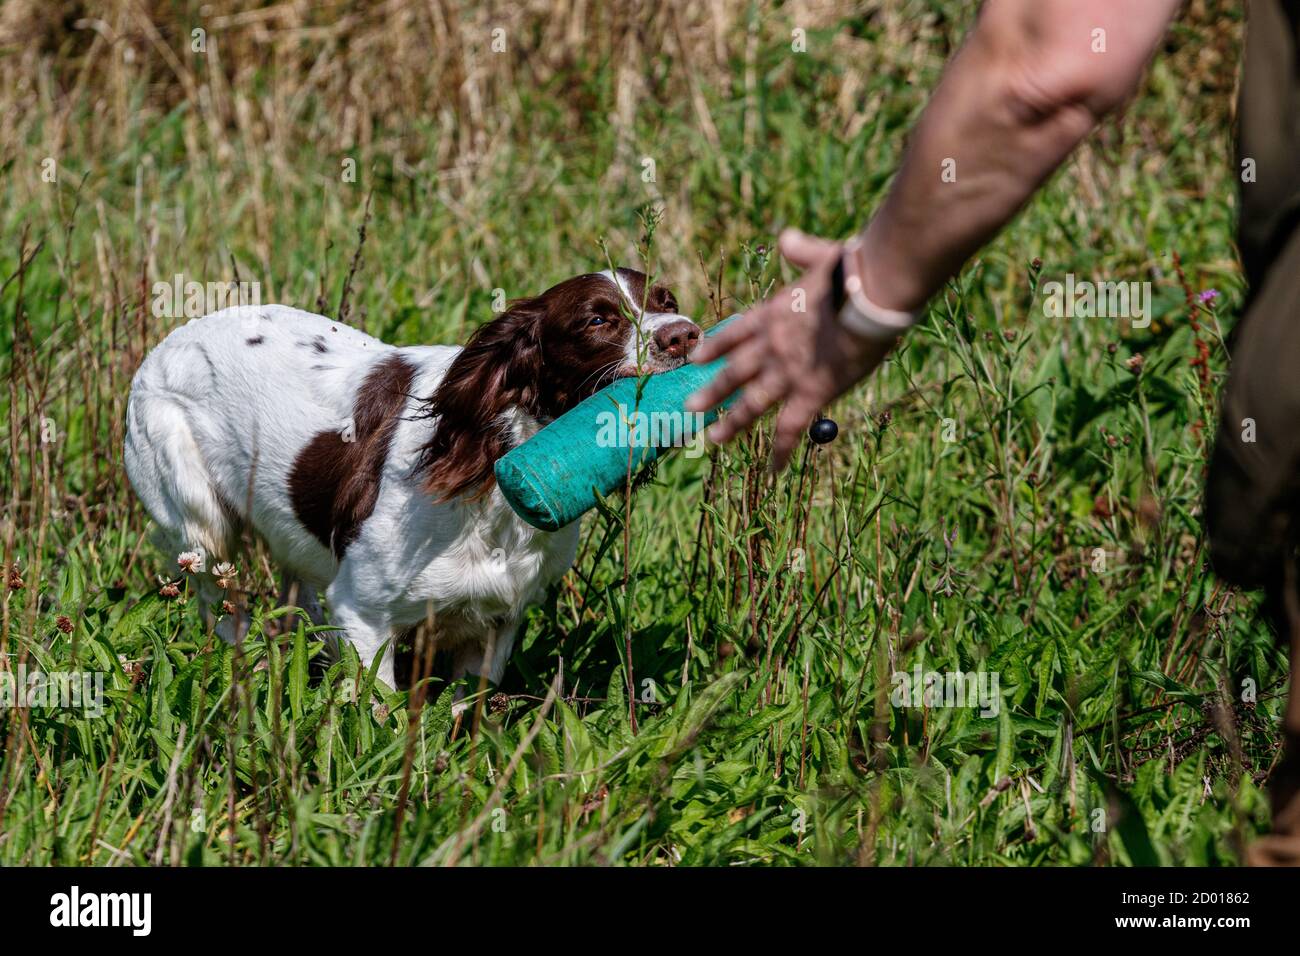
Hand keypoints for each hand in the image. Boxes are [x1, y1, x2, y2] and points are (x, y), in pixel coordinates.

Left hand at [685, 228, 896, 470]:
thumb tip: (786, 238)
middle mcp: (771, 344)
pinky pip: (789, 429)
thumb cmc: (854, 268)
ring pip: (750, 404)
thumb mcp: (822, 254)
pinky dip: (780, 452)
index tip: (697, 357)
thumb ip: (802, 250)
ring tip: (713, 438)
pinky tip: (773, 471)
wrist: (869, 290)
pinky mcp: (808, 393)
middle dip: (712, 390)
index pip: (736, 332)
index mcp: (773, 311)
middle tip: (690, 407)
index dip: (716, 346)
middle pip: (733, 372)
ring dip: (731, 423)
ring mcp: (785, 371)